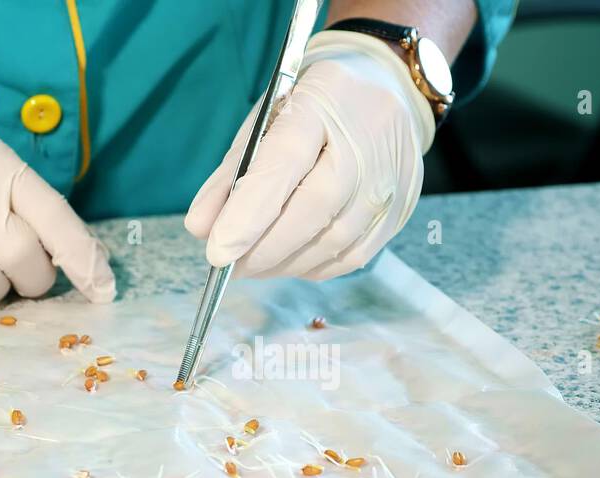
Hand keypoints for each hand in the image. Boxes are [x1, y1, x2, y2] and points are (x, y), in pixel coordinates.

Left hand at [185, 31, 434, 280]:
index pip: (284, 164)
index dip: (249, 213)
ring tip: (253, 264)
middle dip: (262, 248)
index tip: (218, 250)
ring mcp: (389, 181)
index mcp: (323, 103)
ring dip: (284, 263)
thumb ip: (232, 174)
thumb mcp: (266, 119)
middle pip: (311, 211)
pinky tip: (289, 260)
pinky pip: (351, 256)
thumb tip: (201, 228)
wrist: (387, 88)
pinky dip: (312, 266)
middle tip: (229, 265)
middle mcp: (365, 142)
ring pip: (331, 242)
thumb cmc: (314, 106)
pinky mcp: (398, 212)